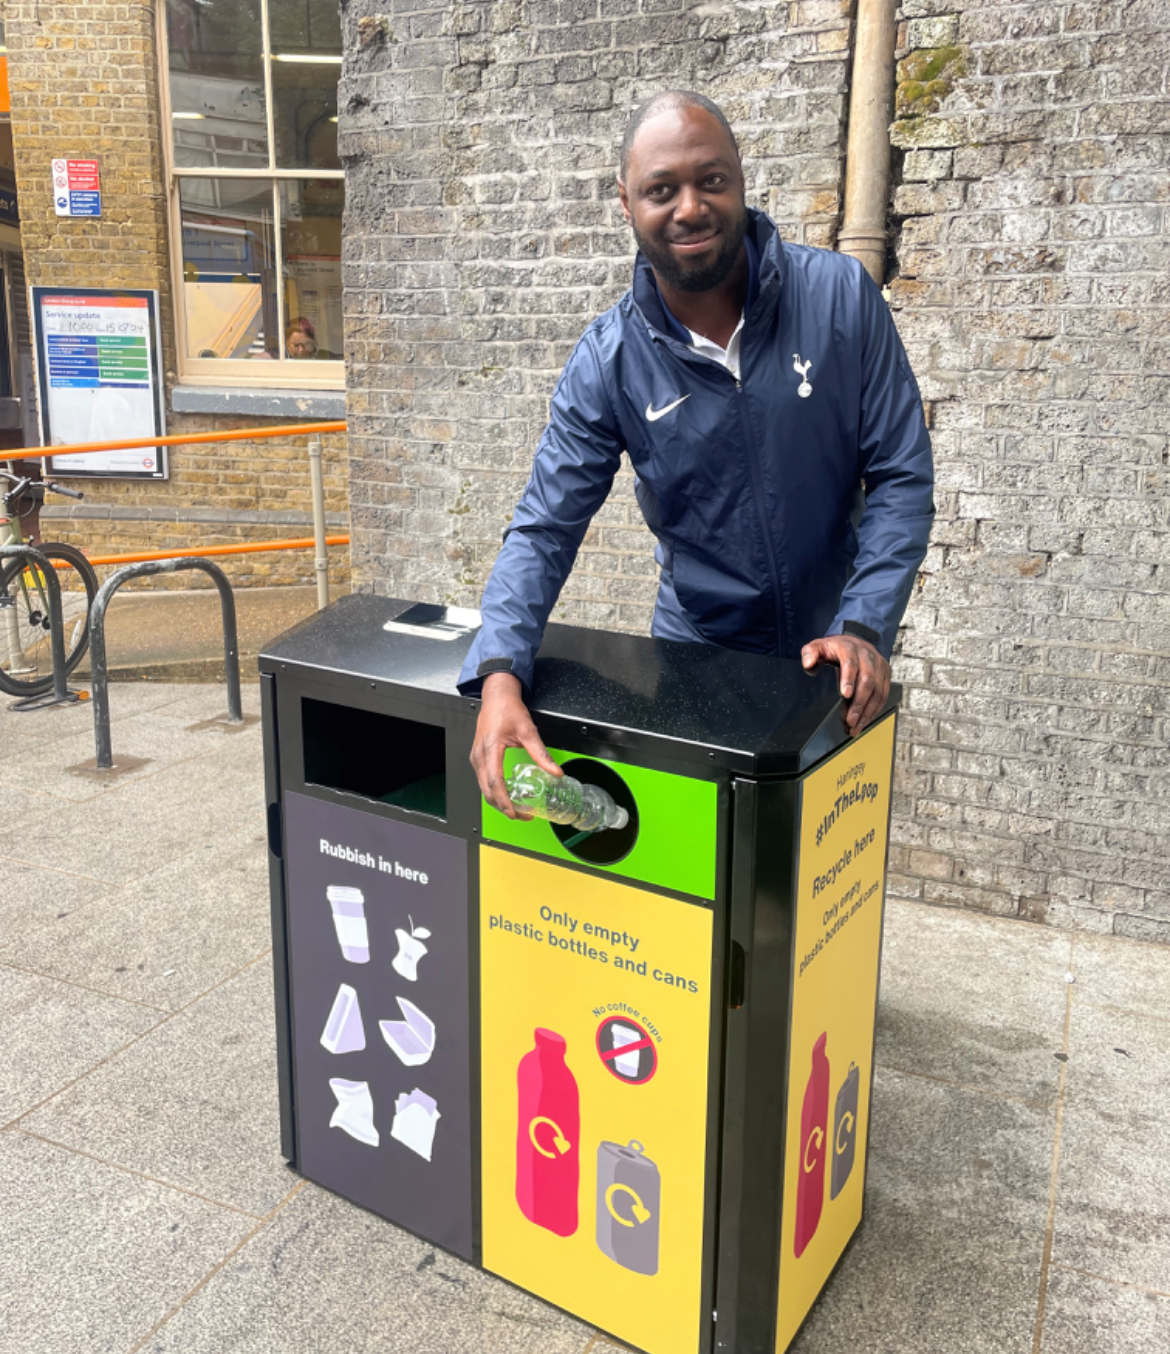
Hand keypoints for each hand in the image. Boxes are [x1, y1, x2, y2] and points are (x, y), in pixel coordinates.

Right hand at [470, 672, 561, 816]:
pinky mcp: (478, 757)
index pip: (494, 782)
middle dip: (503, 806)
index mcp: (490, 749)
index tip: (514, 812)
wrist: (496, 696)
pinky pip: (483, 780)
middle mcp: (479, 755)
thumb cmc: (507, 709)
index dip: (504, 800)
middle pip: (486, 790)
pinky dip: (494, 791)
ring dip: (498, 801)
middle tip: (522, 815)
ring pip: (483, 787)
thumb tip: (555, 772)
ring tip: (517, 808)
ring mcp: (476, 757)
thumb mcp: (528, 731)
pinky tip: (507, 795)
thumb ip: (541, 753)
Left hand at [801, 634, 890, 736]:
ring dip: (867, 711)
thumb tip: (808, 664)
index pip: (850, 663)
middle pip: (867, 680)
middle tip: (850, 720)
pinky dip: (874, 710)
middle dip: (859, 703)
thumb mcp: (818, 646)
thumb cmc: (835, 648)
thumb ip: (810, 653)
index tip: (845, 695)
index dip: (849, 679)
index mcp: (849, 648)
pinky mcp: (886, 674)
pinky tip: (864, 720)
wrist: (855, 640)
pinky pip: (883, 695)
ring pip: (878, 691)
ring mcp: (879, 665)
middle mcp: (867, 656)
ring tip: (856, 727)